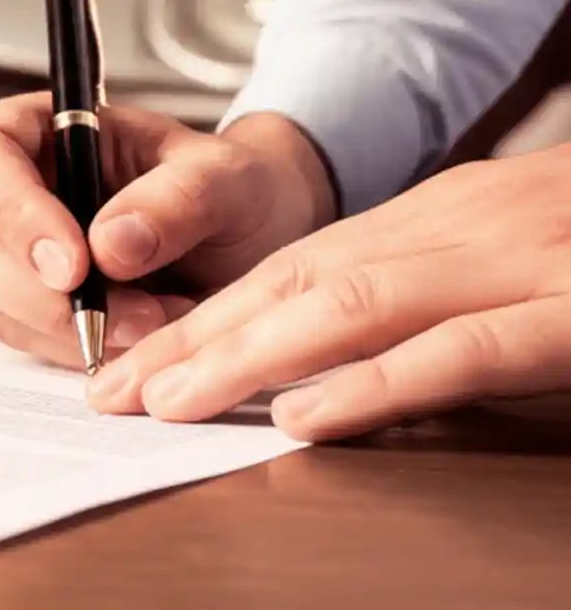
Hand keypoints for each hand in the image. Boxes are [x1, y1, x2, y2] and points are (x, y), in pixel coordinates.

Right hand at [0, 92, 335, 369]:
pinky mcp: (31, 311)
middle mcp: (12, 192)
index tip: (73, 263)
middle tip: (132, 315)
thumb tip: (110, 245)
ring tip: (158, 321)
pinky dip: (81, 350)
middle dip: (43, 292)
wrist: (249, 241)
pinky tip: (140, 338)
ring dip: (70, 330)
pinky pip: (29, 341)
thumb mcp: (226, 178)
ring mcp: (13, 256)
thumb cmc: (229, 188)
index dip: (9, 210)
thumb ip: (177, 198)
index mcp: (39, 129)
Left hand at [87, 143, 570, 440]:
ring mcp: (516, 262)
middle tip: (117, 394)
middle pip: (296, 284)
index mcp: (431, 220)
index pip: (289, 269)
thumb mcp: (491, 265)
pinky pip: (465, 347)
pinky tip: (308, 413)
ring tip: (172, 401)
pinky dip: (380, 381)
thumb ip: (411, 309)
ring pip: (354, 305)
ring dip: (250, 357)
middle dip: (197, 342)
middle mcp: (456, 229)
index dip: (203, 321)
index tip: (134, 367)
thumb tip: (314, 376)